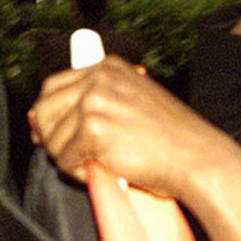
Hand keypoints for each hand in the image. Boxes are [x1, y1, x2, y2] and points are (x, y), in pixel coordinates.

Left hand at [31, 55, 228, 200]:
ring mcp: (94, 102)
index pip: (54, 86)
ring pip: (52, 138)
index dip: (47, 113)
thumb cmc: (169, 139)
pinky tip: (104, 170)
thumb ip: (96, 103)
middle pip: (44, 109)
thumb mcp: (132, 102)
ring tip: (97, 164)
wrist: (196, 157)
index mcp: (108, 68)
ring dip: (68, 158)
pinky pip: (65, 159)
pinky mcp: (93, 129)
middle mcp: (99, 78)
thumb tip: (44, 121)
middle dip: (50, 138)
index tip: (49, 133)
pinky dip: (79, 172)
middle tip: (69, 156)